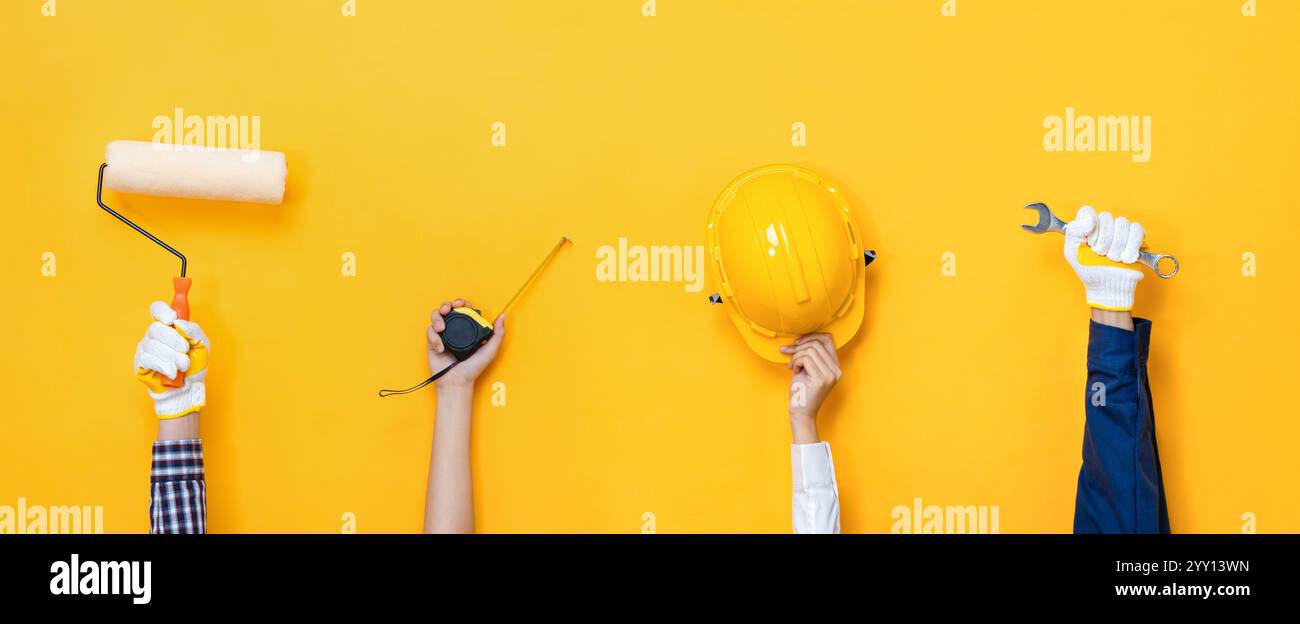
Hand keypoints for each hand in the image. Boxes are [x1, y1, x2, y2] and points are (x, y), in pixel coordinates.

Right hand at [134, 301, 208, 418]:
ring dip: (172, 356)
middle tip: (185, 350)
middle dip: (174, 340)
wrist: (188, 389)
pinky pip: (148, 359)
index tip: (173, 319)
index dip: (162, 311)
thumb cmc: (194, 365)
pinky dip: (163, 365)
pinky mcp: (140, 363)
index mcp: (168, 326)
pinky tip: (172, 372)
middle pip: (156, 328)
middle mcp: (154, 335)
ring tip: (183, 365)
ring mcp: (144, 348)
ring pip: (153, 345)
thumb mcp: (202, 344)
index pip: (157, 309)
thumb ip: (194, 330)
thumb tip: (179, 323)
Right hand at [427, 298, 505, 389]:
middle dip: (446, 305)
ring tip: (440, 328)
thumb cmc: (473, 368)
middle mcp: (455, 330)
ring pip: (435, 316)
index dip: (461, 303)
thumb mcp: (490, 350)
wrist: (457, 382)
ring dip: (437, 317)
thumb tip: (502, 316)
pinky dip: (434, 338)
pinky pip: (429, 331)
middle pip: (447, 309)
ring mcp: (443, 335)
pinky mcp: (432, 342)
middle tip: (448, 309)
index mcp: (468, 329)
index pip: (464, 309)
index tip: (460, 304)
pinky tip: (441, 348)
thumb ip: (498, 333)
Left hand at [780, 334, 841, 443]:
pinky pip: (805, 359)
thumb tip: (801, 338)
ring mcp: (830, 375)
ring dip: (796, 356)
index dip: (811, 336)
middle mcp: (836, 370)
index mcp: (835, 366)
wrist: (800, 412)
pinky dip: (796, 362)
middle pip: (816, 344)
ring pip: (810, 350)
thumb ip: (809, 355)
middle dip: (798, 347)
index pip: (828, 339)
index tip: (797, 343)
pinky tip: (794, 371)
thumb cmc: (802, 391)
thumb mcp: (807, 369)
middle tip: (788, 355)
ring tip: (792, 366)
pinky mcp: (821, 379)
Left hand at [1063, 205, 1144, 311]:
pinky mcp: (1136, 237)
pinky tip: (1125, 258)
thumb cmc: (1088, 270)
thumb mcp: (1072, 252)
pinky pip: (1137, 230)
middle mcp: (1103, 225)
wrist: (1107, 286)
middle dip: (1103, 240)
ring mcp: (1120, 230)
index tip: (1089, 242)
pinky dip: (1131, 246)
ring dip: (1116, 245)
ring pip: (1122, 223)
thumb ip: (1074, 231)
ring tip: (1112, 258)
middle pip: (1106, 217)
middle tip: (1100, 254)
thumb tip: (1089, 219)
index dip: (1089, 226)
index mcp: (1086, 226)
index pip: (1087, 211)